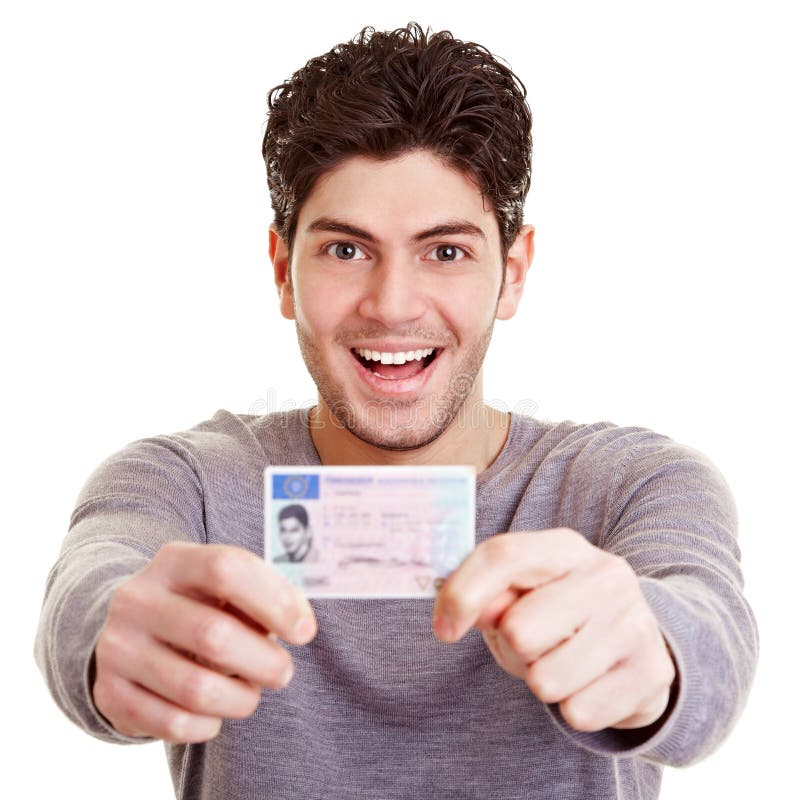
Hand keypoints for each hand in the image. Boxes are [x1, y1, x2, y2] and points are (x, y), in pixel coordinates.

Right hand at [92, 541, 316, 742]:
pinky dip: (208, 725)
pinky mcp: (109, 692)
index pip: (228, 569)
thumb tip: (301, 624)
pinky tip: (216, 713)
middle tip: (282, 671)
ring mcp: (118, 646)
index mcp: (174, 560)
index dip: (275, 600)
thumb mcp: (222, 587)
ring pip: (196, 688)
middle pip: (214, 635)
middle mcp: (138, 599)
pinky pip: (173, 723)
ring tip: (250, 693)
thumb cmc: (198, 605)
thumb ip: (261, 596)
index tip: (305, 631)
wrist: (128, 629)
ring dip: (240, 698)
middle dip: (263, 661)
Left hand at [432, 529, 675, 731]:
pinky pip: (578, 713)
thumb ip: (488, 597)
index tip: (443, 631)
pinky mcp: (653, 672)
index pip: (502, 556)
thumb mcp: (520, 596)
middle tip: (533, 647)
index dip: (461, 594)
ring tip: (561, 663)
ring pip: (546, 680)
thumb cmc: (558, 614)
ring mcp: (635, 622)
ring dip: (540, 682)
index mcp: (564, 547)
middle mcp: (606, 575)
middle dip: (512, 650)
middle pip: (519, 630)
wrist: (635, 642)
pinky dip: (572, 708)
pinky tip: (589, 684)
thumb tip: (471, 610)